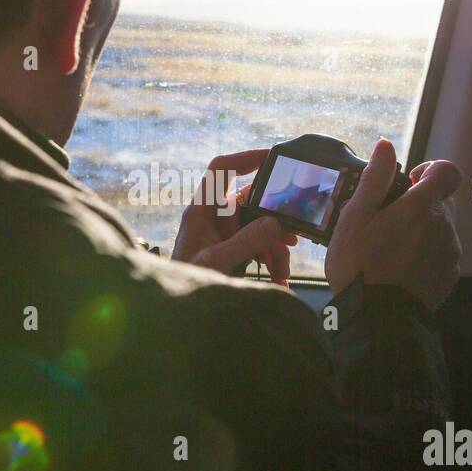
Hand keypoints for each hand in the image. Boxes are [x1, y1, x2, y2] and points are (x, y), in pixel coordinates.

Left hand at [171, 149, 298, 286]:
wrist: (179, 313)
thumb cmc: (187, 283)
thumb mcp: (217, 262)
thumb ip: (246, 242)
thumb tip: (274, 224)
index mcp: (201, 210)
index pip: (221, 169)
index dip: (245, 157)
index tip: (272, 157)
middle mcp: (213, 217)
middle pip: (251, 202)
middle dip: (273, 220)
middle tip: (292, 234)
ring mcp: (224, 233)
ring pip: (260, 226)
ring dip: (275, 247)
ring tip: (281, 270)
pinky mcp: (232, 248)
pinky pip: (259, 244)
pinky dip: (271, 258)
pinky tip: (277, 275)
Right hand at [324, 139, 461, 308]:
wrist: (378, 320)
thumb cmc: (360, 267)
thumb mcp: (355, 218)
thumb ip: (374, 179)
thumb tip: (386, 146)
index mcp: (422, 206)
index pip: (447, 171)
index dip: (431, 171)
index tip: (409, 183)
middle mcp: (444, 225)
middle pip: (443, 201)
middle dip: (420, 204)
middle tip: (390, 221)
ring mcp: (450, 252)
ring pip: (442, 228)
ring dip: (423, 231)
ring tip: (391, 249)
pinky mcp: (449, 275)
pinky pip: (442, 254)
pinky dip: (426, 255)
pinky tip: (401, 268)